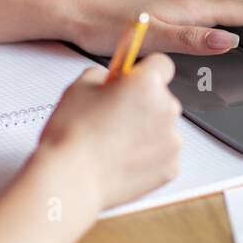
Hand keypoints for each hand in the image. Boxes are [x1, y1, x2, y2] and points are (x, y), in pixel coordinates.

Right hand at [35, 54, 181, 210]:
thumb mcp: (80, 86)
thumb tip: (115, 79)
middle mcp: (167, 109)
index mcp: (147, 84)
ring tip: (113, 145)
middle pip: (161, 99)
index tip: (134, 81)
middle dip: (142, 105)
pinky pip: (162, 154)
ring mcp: (172, 141)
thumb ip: (104, 75)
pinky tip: (121, 161)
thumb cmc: (72, 133)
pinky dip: (147, 157)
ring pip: (161, 128)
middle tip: (113, 118)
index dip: (145, 72)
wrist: (70, 178)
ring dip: (145, 131)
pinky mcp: (170, 168)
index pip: (161, 64)